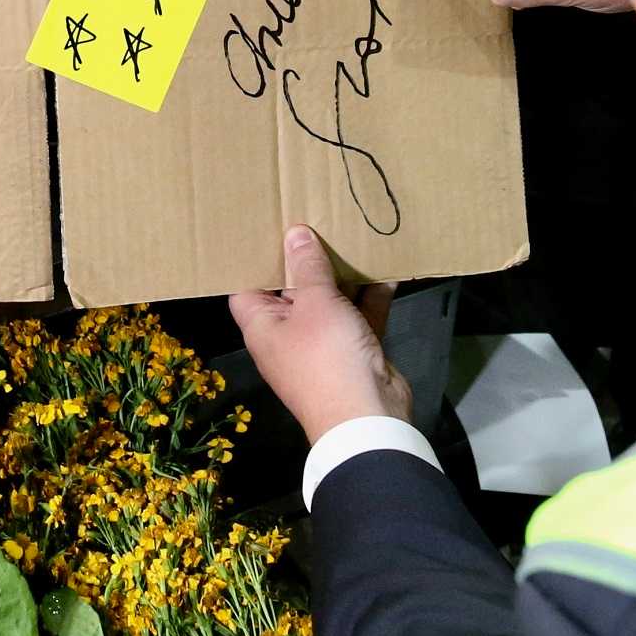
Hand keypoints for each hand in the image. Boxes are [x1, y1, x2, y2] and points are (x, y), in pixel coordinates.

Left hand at [229, 226, 411, 444]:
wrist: (367, 417)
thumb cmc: (326, 355)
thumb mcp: (315, 303)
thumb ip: (308, 267)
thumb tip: (294, 233)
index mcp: (263, 326)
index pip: (246, 288)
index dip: (254, 261)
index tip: (267, 229)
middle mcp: (288, 335)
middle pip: (292, 291)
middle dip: (306, 260)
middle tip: (317, 218)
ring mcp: (323, 344)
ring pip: (331, 302)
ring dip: (344, 276)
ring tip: (353, 236)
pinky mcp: (354, 350)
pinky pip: (361, 317)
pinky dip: (373, 296)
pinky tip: (388, 268)